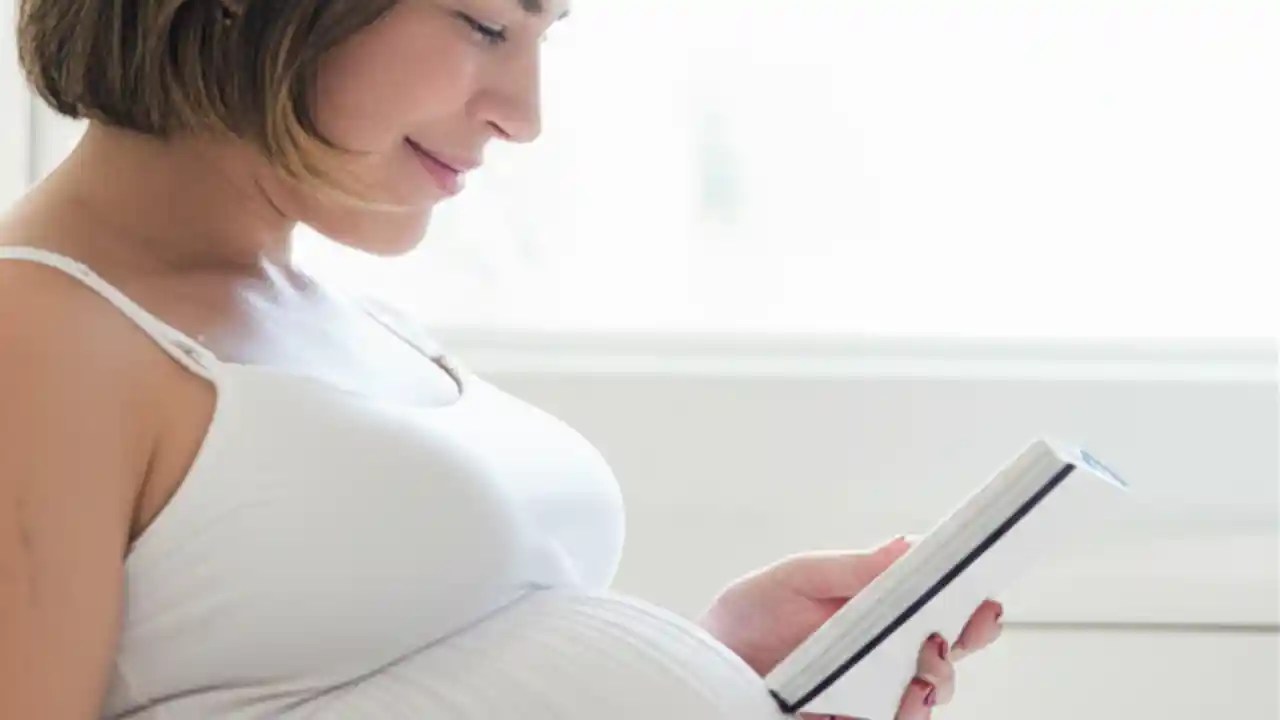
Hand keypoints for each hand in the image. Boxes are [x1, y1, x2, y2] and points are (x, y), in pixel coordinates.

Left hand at [699, 537, 1003, 719]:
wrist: (703, 663)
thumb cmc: (746, 617)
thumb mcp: (794, 580)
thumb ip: (848, 568)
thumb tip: (908, 545)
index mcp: (878, 616)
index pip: (940, 613)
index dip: (970, 608)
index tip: (984, 597)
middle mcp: (881, 660)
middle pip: (945, 658)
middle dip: (964, 643)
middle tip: (957, 629)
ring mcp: (867, 698)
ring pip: (925, 700)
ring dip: (934, 684)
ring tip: (922, 672)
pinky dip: (898, 715)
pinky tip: (897, 701)